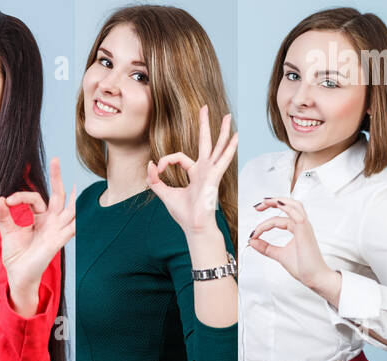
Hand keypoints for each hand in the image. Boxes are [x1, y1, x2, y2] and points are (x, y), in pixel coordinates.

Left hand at [0, 157, 75, 315]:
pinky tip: (79, 206)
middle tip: (56, 159)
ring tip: (74, 180)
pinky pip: (71, 228)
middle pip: (58, 196)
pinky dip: (75, 218)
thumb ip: (3, 216)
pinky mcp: (57, 242)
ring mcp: (56, 231)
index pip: (35, 198)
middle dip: (56, 178)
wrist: (18, 276)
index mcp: (40, 218)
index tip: (7, 202)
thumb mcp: (7, 232)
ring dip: (71, 195)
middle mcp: (51, 222)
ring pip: (69, 209)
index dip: (20, 196)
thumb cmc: (16, 256)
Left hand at [147, 105, 237, 236]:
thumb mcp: (164, 193)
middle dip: (205, 125)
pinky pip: (223, 159)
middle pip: (205, 142)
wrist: (194, 227)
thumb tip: (150, 164)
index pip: (179, 157)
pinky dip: (230, 148)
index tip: (157, 168)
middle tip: (205, 107)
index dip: (166, 160)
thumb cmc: (183, 214)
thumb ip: (155, 179)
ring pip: (217, 146)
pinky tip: (236, 137)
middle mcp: (205, 169)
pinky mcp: (214, 177)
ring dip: (223, 131)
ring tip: (227, 116)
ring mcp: (211, 172)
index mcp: (194, 173)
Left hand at [247, 197, 337, 291]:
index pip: (279, 219)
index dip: (264, 225)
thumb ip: (265, 247)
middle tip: (257, 206)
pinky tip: (277, 205)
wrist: (314, 277)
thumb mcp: (278, 254)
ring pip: (294, 205)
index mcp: (297, 229)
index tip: (254, 234)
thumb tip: (252, 241)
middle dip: (272, 202)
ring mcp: (304, 227)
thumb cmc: (303, 267)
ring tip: (264, 202)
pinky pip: (297, 214)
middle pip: (288, 205)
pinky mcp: (305, 231)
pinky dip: (287, 208)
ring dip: (279, 201)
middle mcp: (301, 225)